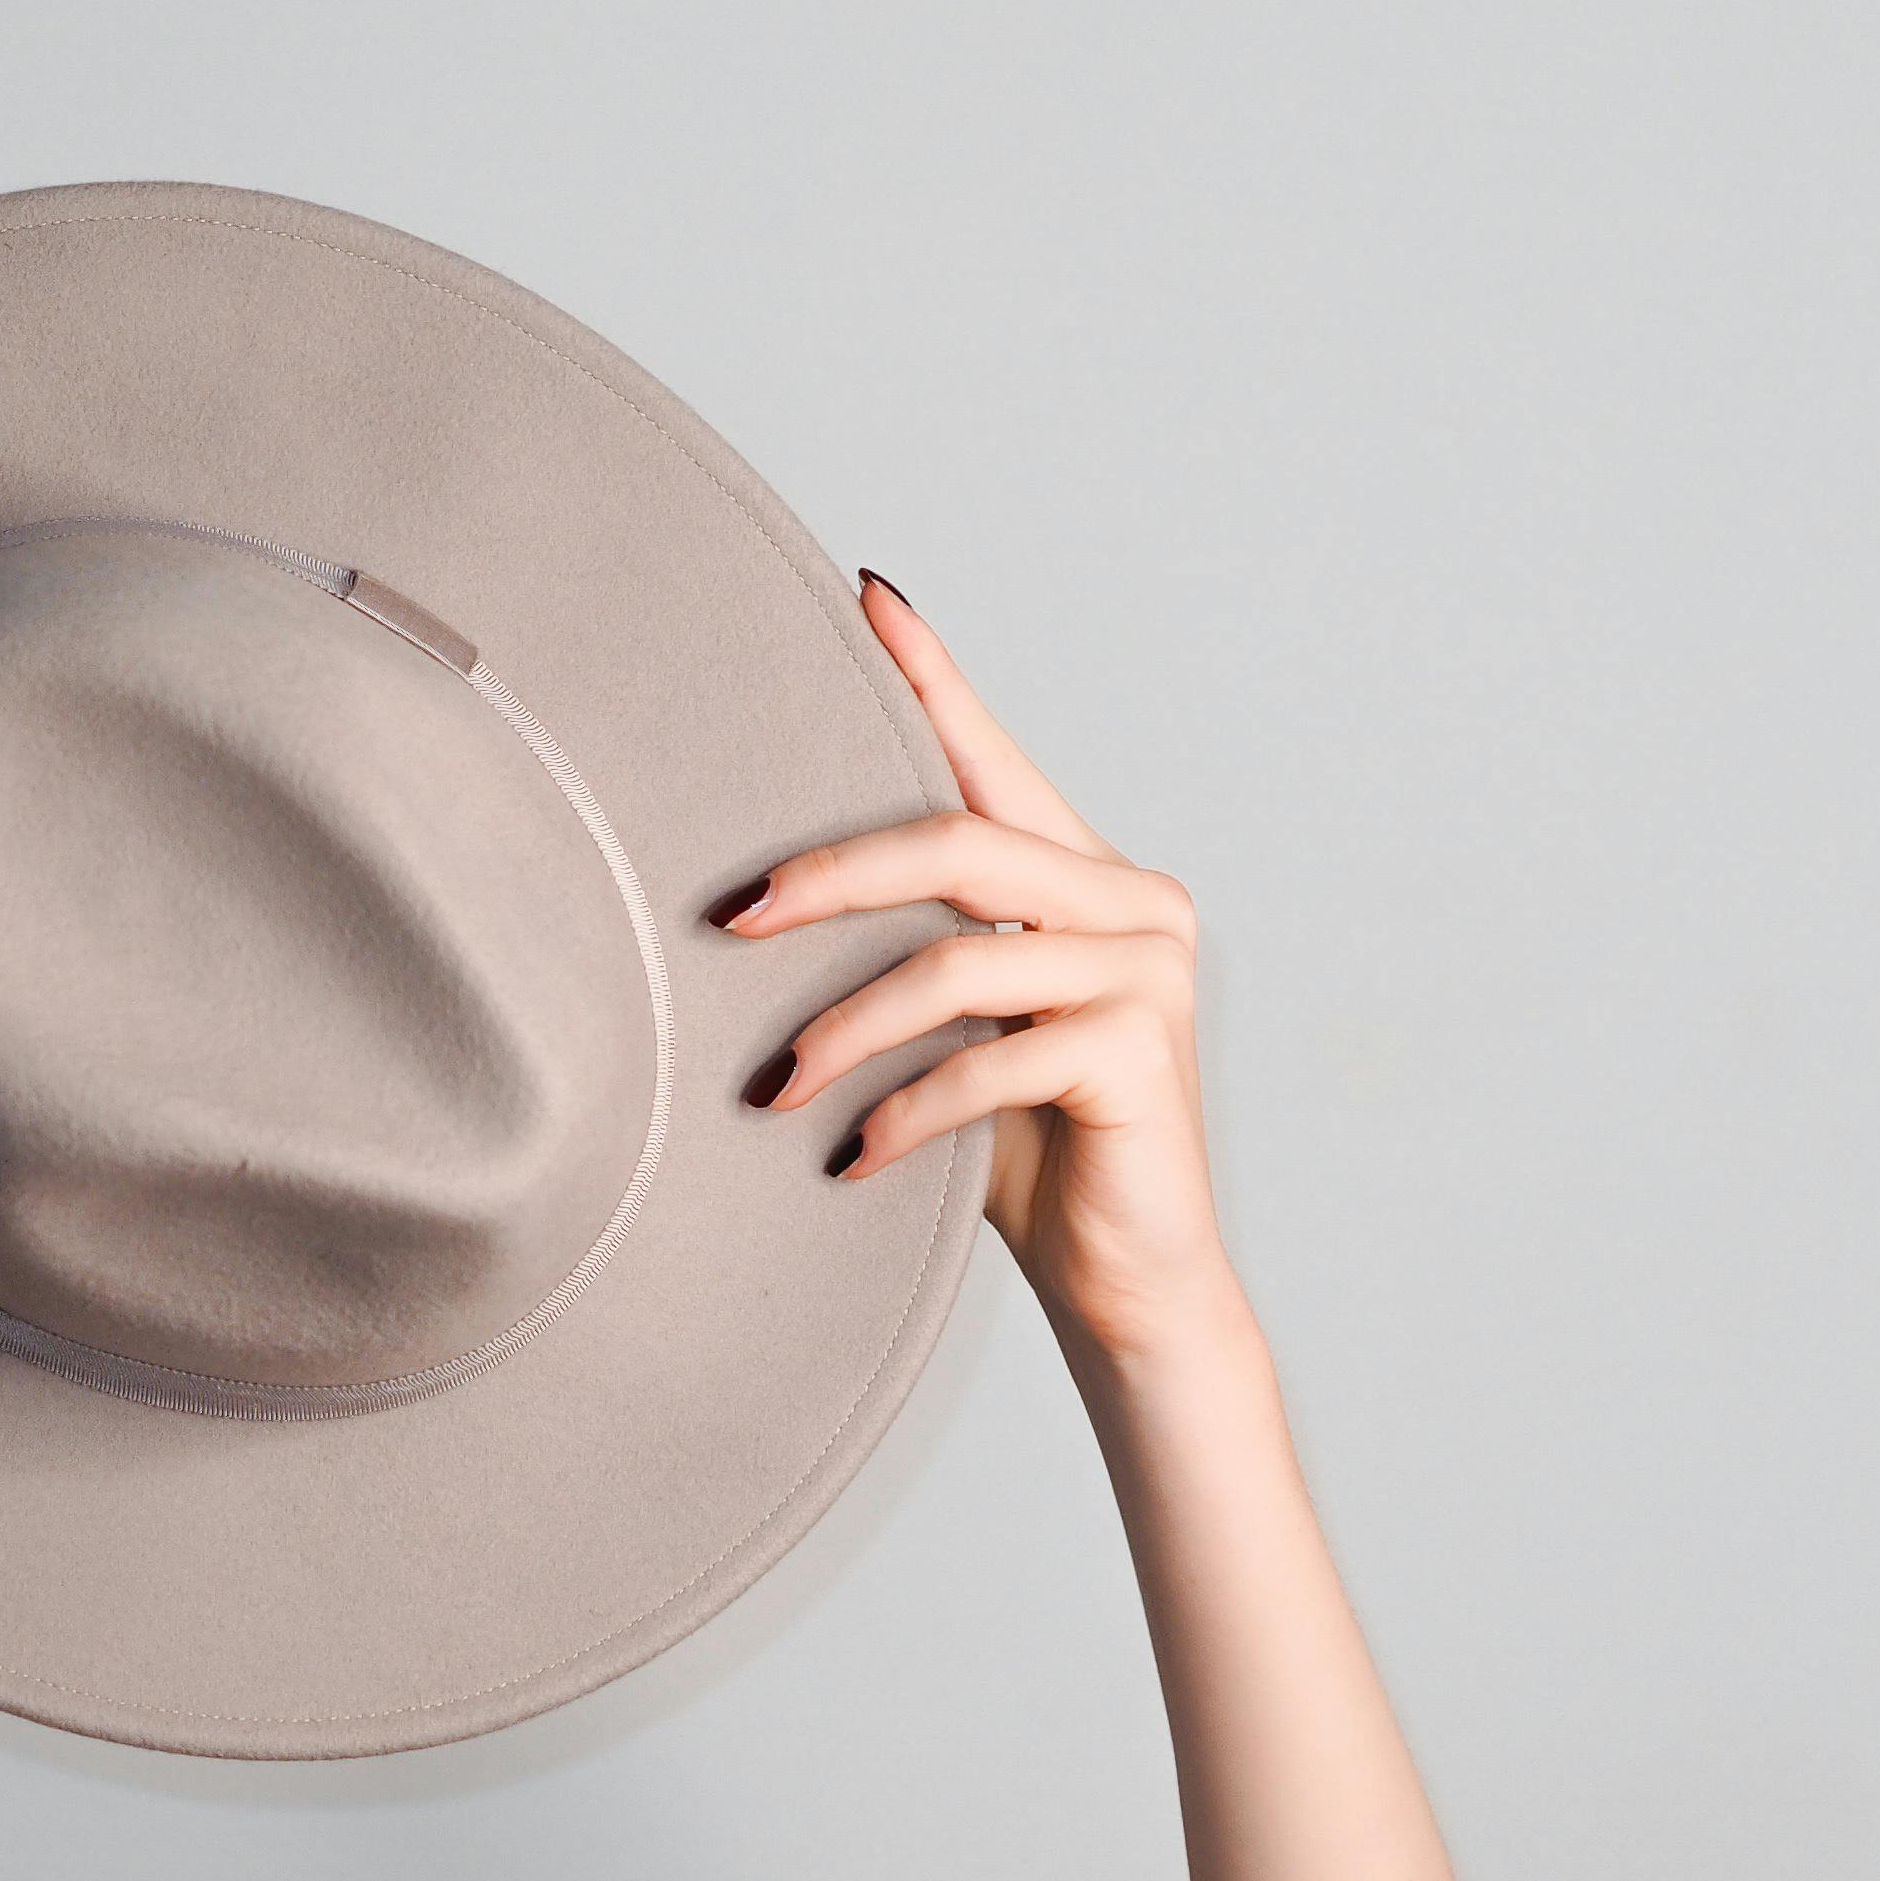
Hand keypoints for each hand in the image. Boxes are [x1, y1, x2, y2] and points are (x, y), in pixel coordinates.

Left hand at [725, 572, 1234, 1363]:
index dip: (931, 673)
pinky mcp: (1142, 1053)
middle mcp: (1133, 902)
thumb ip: (919, 951)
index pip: (992, 757)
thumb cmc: (1028, 1156)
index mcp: (1084, 877)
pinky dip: (903, 1112)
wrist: (1128, 1284)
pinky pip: (988, 1061)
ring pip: (958, 962)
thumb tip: (769, 895)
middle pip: (955, 844)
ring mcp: (1149, 973)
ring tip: (773, 1089)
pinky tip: (849, 1158)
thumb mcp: (960, 1033)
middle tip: (730, 920)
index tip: (865, 596)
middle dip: (827, 875)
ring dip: (845, 1029)